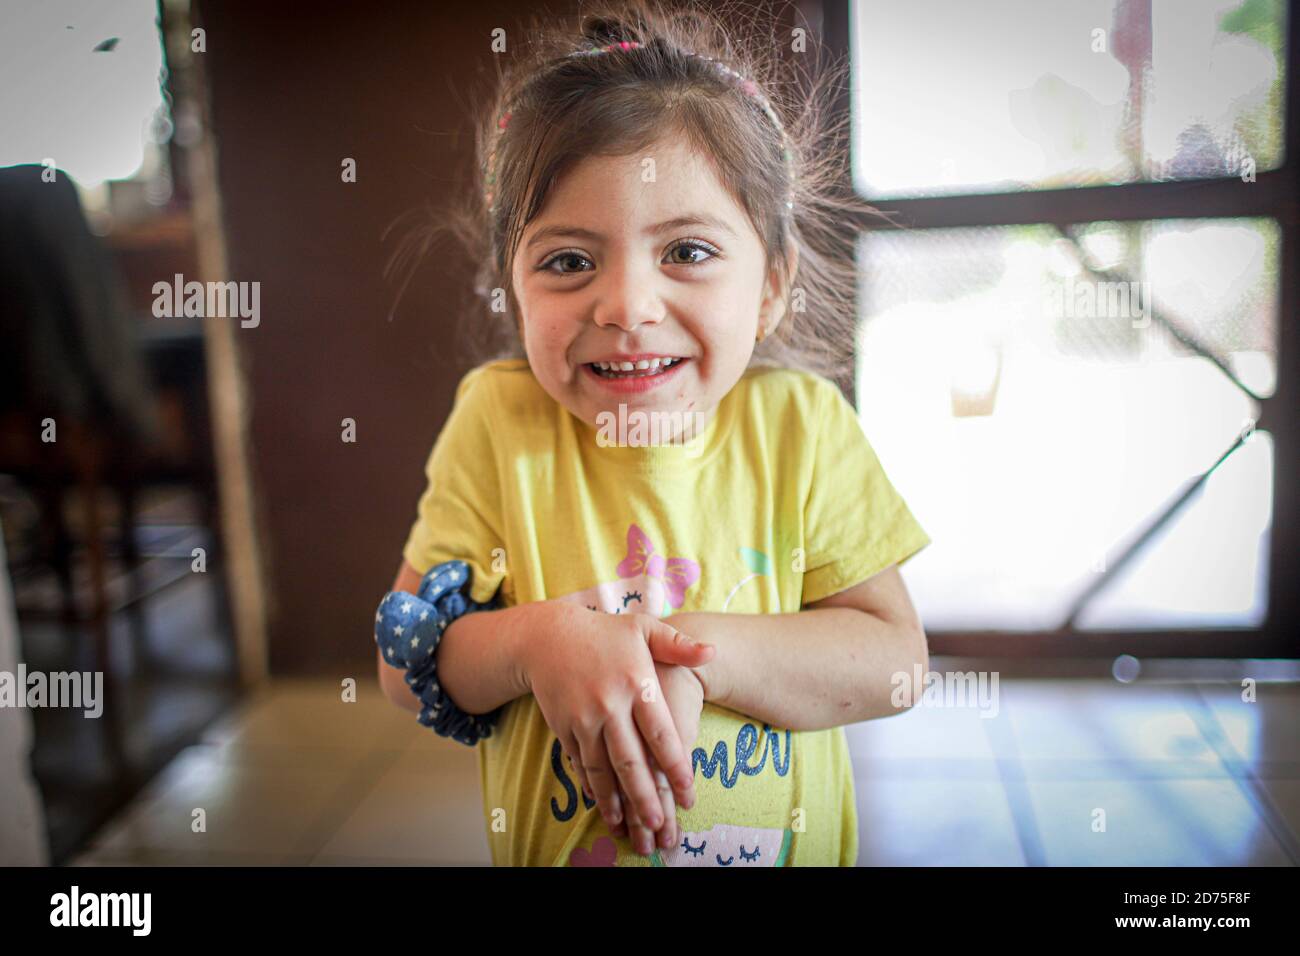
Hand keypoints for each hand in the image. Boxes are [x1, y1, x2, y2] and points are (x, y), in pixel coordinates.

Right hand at [520, 602, 713, 849]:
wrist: (547, 636)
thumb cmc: (605, 633)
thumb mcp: (644, 629)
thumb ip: (679, 644)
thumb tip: (714, 651)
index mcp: (635, 682)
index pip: (660, 733)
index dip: (675, 766)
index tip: (688, 791)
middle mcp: (609, 703)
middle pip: (630, 759)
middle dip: (646, 795)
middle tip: (660, 824)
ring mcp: (583, 718)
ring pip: (602, 768)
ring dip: (615, 800)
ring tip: (628, 825)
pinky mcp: (563, 727)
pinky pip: (580, 762)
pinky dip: (592, 785)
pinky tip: (603, 802)